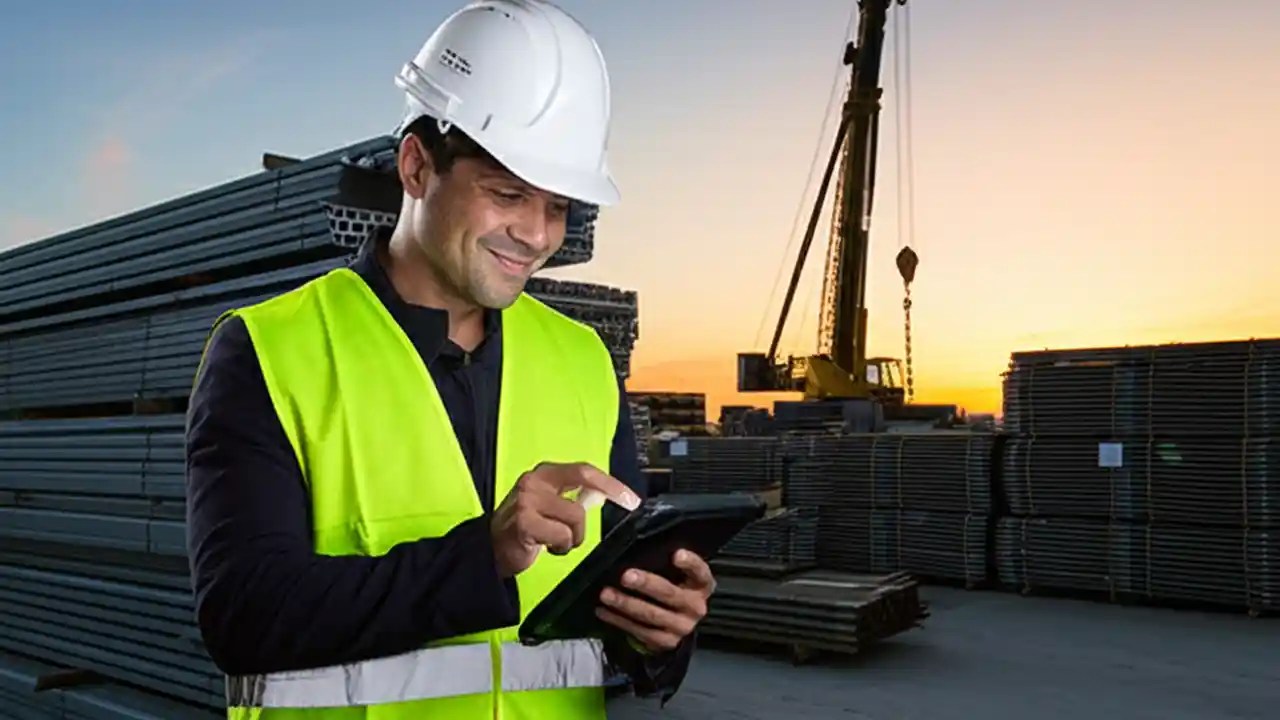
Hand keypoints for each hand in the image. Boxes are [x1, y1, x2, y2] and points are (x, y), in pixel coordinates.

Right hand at [491, 462, 639, 577]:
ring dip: (573, 537)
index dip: (610, 482)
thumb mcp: (548, 506)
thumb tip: (599, 495)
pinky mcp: (525, 523)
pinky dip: (561, 547)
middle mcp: (534, 481)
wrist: (488, 550)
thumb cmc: (523, 528)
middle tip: (629, 505)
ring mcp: (528, 500)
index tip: (632, 497)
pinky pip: (562, 536)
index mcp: (543, 474)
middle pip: (584, 482)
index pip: (583, 470)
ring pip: (576, 517)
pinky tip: (545, 547)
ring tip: (555, 541)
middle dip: (611, 493)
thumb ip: (571, 497)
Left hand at [595, 549, 715, 652]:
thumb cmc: (673, 588)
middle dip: (646, 584)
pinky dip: (619, 620)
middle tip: (626, 576)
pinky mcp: (666, 642)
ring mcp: (681, 627)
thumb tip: (636, 535)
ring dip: (626, 604)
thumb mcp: (676, 574)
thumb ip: (664, 559)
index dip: (690, 563)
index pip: (700, 572)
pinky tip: (604, 611)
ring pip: (651, 614)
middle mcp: (695, 607)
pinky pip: (640, 631)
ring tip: (606, 594)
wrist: (676, 624)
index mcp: (701, 585)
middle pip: (669, 593)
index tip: (676, 554)